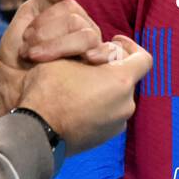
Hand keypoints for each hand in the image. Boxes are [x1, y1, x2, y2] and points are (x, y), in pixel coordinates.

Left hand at [0, 0, 111, 114]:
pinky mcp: (94, 75)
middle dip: (51, 37)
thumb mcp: (26, 18)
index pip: (70, 9)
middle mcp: (85, 35)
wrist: (8, 87)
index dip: (47, 21)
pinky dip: (96, 56)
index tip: (26, 37)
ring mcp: (91, 54)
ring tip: (38, 60)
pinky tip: (86, 60)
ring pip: (89, 40)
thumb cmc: (16, 54)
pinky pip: (104, 59)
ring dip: (60, 48)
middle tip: (30, 52)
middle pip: (80, 26)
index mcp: (71, 20)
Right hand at [18, 36, 151, 156]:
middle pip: (128, 78)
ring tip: (81, 82)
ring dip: (105, 87)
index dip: (131, 46)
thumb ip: (90, 49)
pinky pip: (109, 114)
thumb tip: (97, 52)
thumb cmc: (49, 89)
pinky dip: (99, 105)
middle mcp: (126, 105)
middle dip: (112, 66)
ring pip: (118, 97)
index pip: (144, 59)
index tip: (114, 41)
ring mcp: (117, 124)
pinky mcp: (106, 138)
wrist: (35, 131)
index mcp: (122, 81)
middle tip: (90, 60)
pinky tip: (77, 102)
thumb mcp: (66, 56)